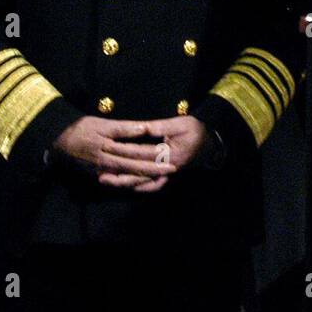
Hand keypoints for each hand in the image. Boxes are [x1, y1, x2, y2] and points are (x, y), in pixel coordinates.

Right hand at [54, 116, 178, 191]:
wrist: (58, 141)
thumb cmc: (81, 128)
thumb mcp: (101, 124)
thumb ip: (123, 128)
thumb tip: (144, 128)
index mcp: (106, 148)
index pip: (134, 152)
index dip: (152, 155)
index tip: (168, 155)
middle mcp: (104, 163)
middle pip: (133, 167)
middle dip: (153, 169)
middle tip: (172, 169)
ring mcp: (100, 173)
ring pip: (127, 178)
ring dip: (145, 178)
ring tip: (162, 177)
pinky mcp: (97, 177)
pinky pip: (118, 182)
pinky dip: (131, 183)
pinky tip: (143, 182)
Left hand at [93, 116, 210, 190]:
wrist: (211, 143)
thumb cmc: (196, 130)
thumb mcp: (180, 124)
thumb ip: (159, 126)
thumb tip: (141, 127)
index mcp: (169, 154)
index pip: (141, 153)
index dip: (124, 150)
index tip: (107, 147)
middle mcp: (167, 168)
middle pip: (139, 174)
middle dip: (118, 173)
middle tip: (99, 174)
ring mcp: (167, 174)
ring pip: (143, 183)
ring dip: (124, 183)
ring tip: (106, 181)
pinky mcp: (167, 175)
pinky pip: (152, 186)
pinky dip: (139, 187)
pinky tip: (126, 185)